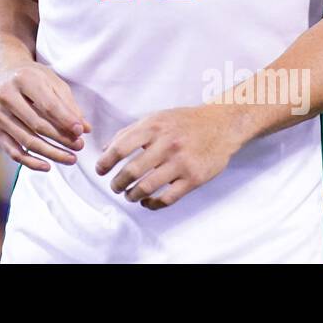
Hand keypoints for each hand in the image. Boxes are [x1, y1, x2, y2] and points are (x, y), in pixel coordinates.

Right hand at [0, 61, 91, 170]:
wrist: (1, 75)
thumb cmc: (31, 78)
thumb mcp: (52, 81)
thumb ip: (68, 104)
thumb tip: (85, 129)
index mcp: (23, 79)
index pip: (47, 105)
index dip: (66, 120)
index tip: (81, 132)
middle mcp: (6, 96)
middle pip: (38, 125)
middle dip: (62, 139)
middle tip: (79, 146)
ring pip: (27, 140)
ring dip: (52, 153)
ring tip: (71, 158)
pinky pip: (13, 152)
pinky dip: (31, 162)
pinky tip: (48, 166)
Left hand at [95, 105, 244, 209]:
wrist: (222, 125)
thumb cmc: (185, 122)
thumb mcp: (156, 118)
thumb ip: (130, 132)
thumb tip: (105, 148)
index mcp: (153, 127)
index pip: (120, 148)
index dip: (106, 162)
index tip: (100, 170)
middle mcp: (166, 144)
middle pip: (131, 171)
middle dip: (117, 183)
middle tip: (114, 186)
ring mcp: (181, 163)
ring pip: (147, 187)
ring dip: (132, 195)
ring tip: (128, 195)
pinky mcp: (194, 179)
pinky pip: (167, 198)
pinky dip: (152, 204)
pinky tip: (147, 202)